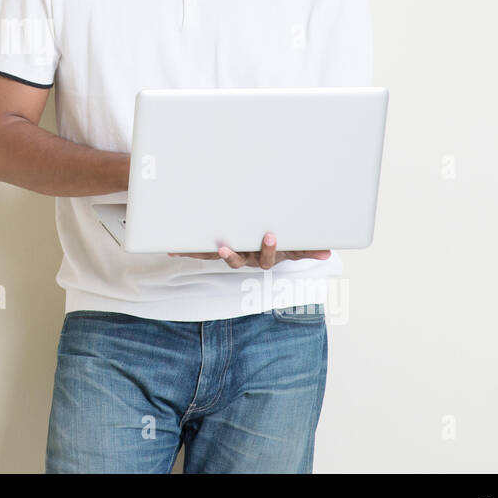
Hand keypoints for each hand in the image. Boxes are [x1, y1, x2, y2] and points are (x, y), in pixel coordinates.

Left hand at [168, 232, 330, 268]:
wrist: (264, 245)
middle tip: (224, 248)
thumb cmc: (280, 244)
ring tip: (185, 249)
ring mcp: (232, 254)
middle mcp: (247, 258)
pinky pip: (201, 251)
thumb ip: (308, 249)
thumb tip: (328, 252)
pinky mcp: (216, 250)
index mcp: (265, 256)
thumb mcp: (294, 247)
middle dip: (230, 256)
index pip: (268, 256)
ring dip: (202, 253)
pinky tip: (170, 247)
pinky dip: (187, 249)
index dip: (269, 248)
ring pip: (215, 256)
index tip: (271, 235)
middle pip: (237, 261)